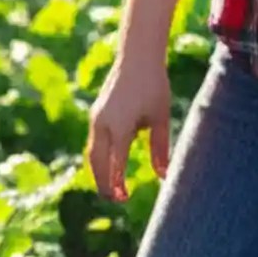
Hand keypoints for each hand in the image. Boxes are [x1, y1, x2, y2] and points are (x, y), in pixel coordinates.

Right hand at [86, 58, 171, 201]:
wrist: (137, 57)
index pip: (115, 164)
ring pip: (93, 153)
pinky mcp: (96, 113)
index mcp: (120, 127)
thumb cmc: (154, 87)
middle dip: (104, 183)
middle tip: (116, 199)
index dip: (118, 183)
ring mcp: (96, 118)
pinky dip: (100, 156)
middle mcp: (103, 124)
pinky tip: (111, 163)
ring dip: (100, 171)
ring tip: (112, 187)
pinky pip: (95, 141)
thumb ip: (160, 149)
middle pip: (97, 163)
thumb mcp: (161, 118)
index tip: (124, 198)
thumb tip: (164, 177)